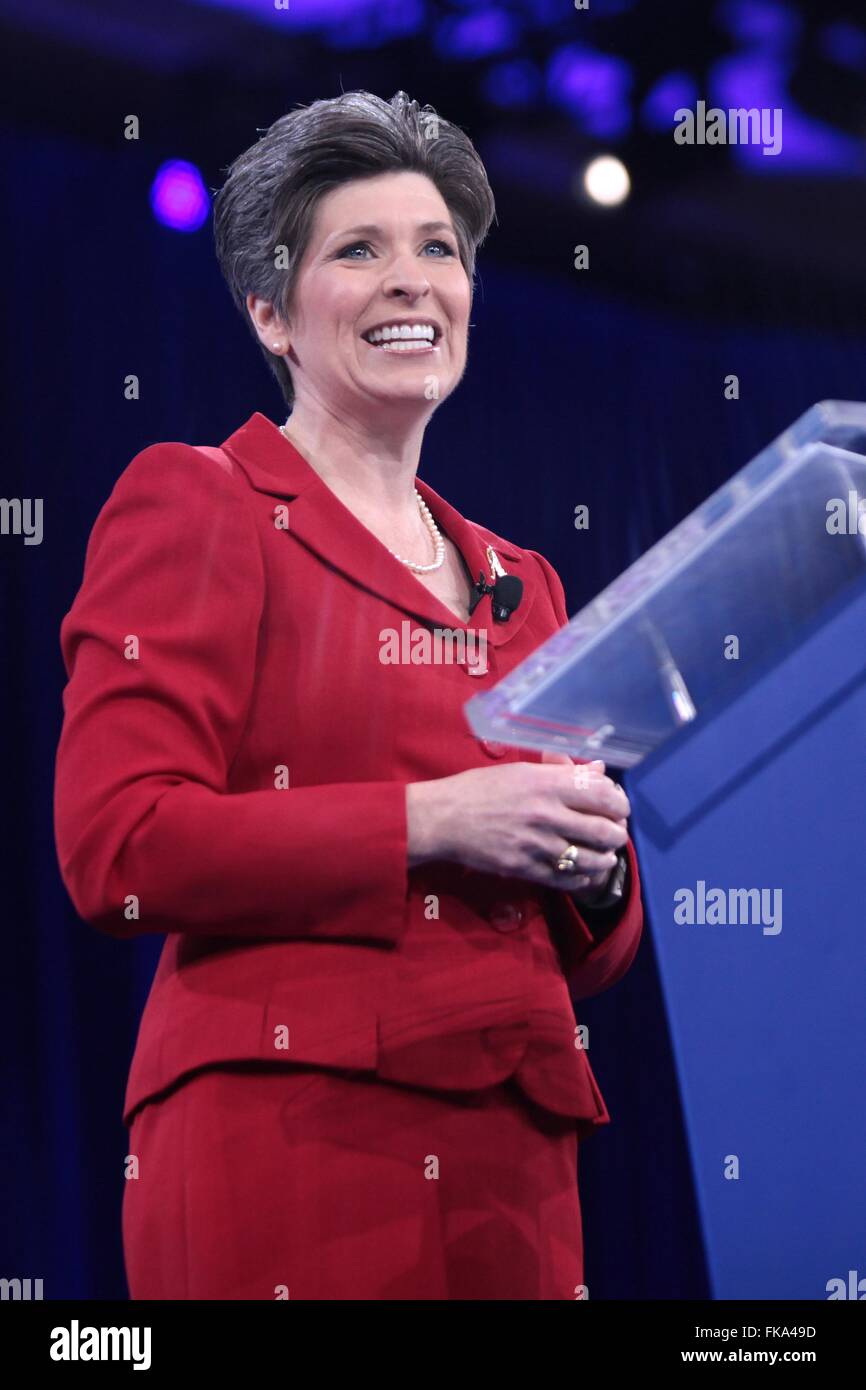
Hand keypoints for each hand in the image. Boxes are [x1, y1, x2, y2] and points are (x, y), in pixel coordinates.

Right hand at [408, 754, 629, 888]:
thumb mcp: (522, 772)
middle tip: (614, 833)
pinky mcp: (525, 868)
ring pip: (591, 859)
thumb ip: (564, 774)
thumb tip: (600, 772)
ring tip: (604, 855)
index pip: (604, 795)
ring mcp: (536, 844)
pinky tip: (583, 873)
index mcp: (547, 783)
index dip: (619, 803)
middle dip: (617, 834)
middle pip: (604, 830)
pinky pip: (567, 879)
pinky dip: (582, 878)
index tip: (618, 807)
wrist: (443, 818)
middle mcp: (546, 813)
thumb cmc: (480, 788)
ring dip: (605, 859)